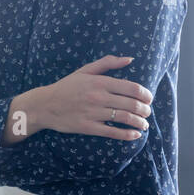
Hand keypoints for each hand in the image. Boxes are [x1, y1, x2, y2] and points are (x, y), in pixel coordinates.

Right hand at [38, 55, 153, 140]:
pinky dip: (128, 134)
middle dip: (145, 110)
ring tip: (144, 124)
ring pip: (125, 118)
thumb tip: (129, 59)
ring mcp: (93, 113)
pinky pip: (113, 132)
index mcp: (100, 82)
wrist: (44, 105)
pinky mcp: (88, 127)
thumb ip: (108, 63)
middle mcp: (98, 97)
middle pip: (132, 104)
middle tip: (147, 112)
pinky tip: (135, 135)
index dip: (146, 94)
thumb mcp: (85, 71)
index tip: (149, 99)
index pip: (132, 88)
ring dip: (140, 122)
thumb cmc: (66, 87)